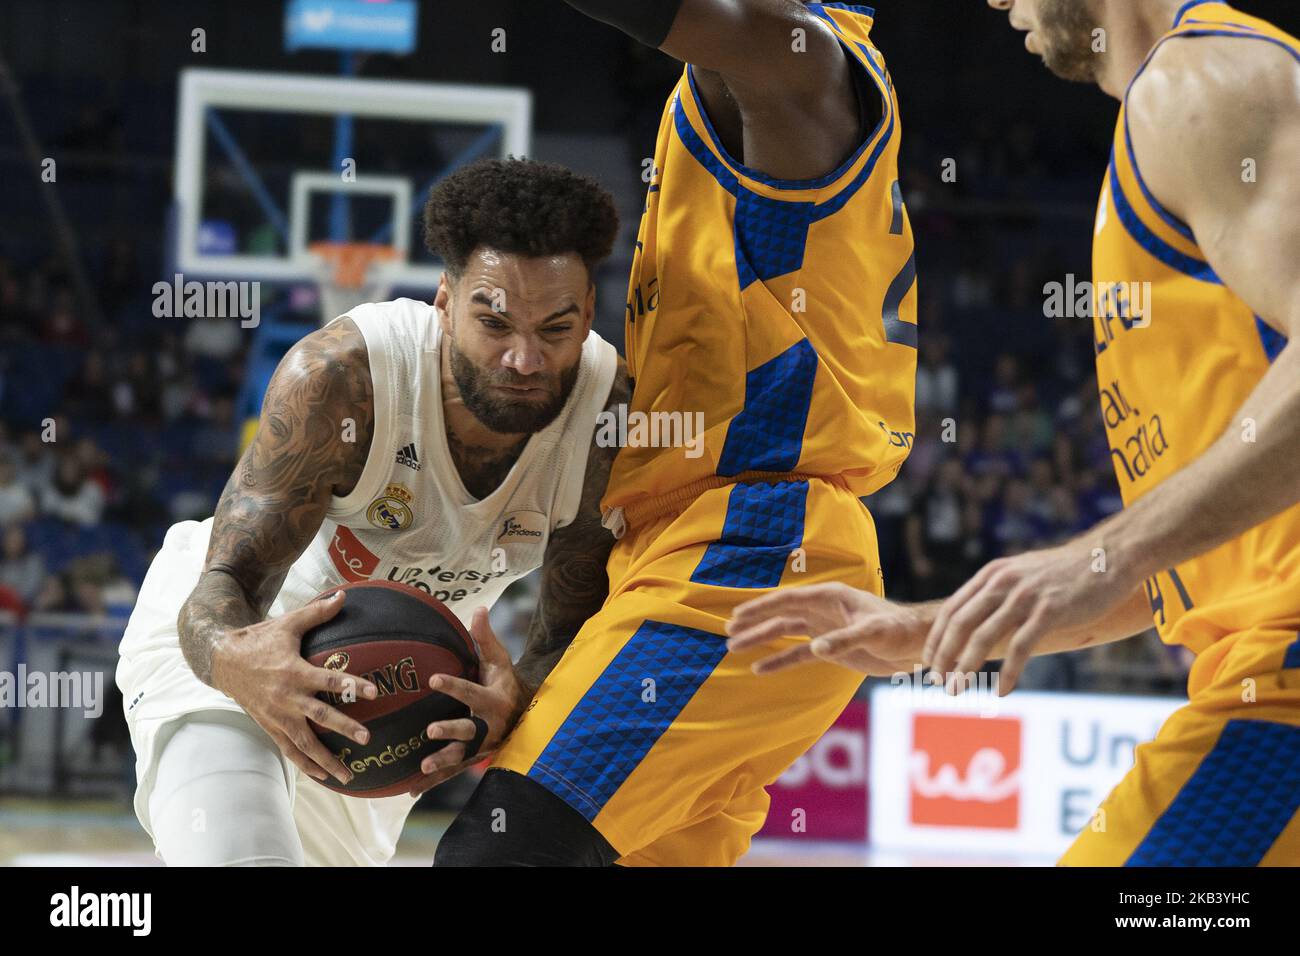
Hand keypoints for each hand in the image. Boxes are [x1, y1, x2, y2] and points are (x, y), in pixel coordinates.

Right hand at [211, 590, 378, 784]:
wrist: (223, 661)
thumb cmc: (260, 640)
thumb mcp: (288, 624)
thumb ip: (317, 613)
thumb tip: (344, 595)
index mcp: (293, 672)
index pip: (328, 680)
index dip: (351, 685)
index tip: (374, 692)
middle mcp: (286, 698)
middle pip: (320, 717)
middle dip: (344, 728)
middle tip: (367, 739)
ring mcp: (277, 716)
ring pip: (304, 743)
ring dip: (326, 760)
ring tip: (349, 776)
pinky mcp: (269, 726)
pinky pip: (289, 750)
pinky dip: (306, 765)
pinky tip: (323, 777)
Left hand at [407, 608, 529, 797]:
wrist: (524, 716)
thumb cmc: (504, 682)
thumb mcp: (499, 660)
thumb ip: (486, 637)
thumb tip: (479, 608)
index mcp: (493, 699)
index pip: (471, 691)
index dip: (453, 685)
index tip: (433, 679)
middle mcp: (488, 725)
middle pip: (469, 729)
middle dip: (451, 731)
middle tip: (431, 730)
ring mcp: (480, 746)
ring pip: (461, 755)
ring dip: (443, 761)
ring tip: (424, 766)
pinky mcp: (472, 759)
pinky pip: (452, 772)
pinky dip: (433, 782)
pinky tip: (412, 789)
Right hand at [726, 582, 928, 675]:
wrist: (917, 644)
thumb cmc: (899, 630)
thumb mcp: (873, 632)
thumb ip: (844, 639)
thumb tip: (815, 648)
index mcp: (829, 597)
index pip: (787, 600)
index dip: (761, 607)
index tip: (738, 615)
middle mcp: (822, 610)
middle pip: (780, 614)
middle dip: (753, 621)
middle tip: (727, 630)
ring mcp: (824, 628)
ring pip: (784, 632)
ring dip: (760, 639)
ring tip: (733, 646)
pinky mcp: (830, 649)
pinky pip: (798, 654)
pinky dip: (779, 660)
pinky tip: (759, 668)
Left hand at [923, 539, 1136, 694]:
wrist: (1106, 558)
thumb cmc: (1063, 573)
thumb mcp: (1021, 574)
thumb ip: (998, 592)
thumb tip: (976, 618)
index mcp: (992, 575)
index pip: (952, 609)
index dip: (937, 639)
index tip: (929, 663)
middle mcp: (1002, 583)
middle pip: (960, 624)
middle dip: (944, 657)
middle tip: (938, 682)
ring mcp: (1025, 596)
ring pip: (984, 637)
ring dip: (966, 667)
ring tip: (958, 690)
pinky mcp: (1049, 611)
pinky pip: (1021, 647)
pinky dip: (1008, 672)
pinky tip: (1002, 691)